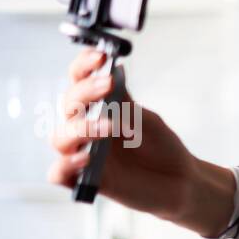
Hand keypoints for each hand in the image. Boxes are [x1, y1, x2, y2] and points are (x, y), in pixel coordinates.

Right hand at [47, 48, 235, 235]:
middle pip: (68, 106)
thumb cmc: (161, 147)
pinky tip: (86, 158)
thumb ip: (125, 103)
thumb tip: (112, 71)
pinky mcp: (86, 180)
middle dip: (84, 92)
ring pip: (60, 138)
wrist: (180, 182)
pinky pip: (58, 174)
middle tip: (108, 86)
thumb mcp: (147, 121)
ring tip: (108, 127)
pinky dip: (65, 165)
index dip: (83, 67)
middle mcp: (86, 128)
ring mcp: (83, 154)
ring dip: (80, 129)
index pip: (79, 81)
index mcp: (99, 108)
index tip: (100, 57)